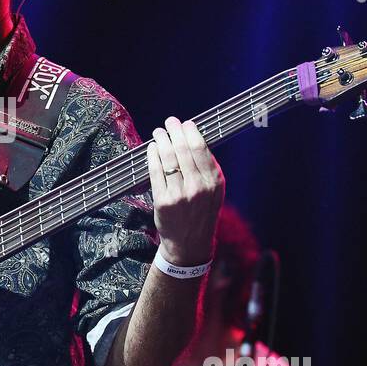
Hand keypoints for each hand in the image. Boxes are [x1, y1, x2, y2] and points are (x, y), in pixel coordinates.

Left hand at [146, 116, 224, 265]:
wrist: (190, 243)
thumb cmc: (201, 212)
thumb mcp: (213, 190)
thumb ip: (207, 168)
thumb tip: (193, 138)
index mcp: (214, 181)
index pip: (201, 148)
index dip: (190, 131)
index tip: (185, 123)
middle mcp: (199, 187)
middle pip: (183, 149)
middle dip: (174, 131)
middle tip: (169, 122)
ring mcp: (180, 194)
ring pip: (168, 158)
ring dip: (161, 140)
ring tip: (158, 132)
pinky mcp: (164, 201)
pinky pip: (156, 172)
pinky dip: (152, 156)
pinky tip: (152, 148)